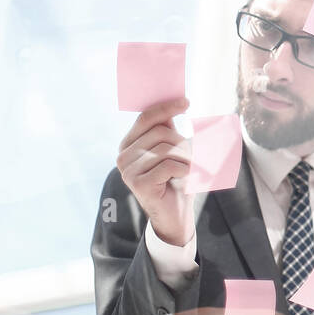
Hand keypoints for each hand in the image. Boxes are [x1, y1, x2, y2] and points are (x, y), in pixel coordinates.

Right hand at [116, 97, 194, 246]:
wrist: (175, 213)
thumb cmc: (175, 179)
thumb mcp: (172, 150)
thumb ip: (168, 128)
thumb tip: (177, 101)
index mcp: (129, 144)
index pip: (145, 118)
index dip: (165, 108)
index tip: (186, 102)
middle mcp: (123, 156)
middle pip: (160, 132)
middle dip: (182, 142)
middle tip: (191, 157)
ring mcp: (127, 170)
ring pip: (166, 149)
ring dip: (186, 158)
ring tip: (187, 170)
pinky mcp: (138, 183)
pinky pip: (169, 166)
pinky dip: (184, 170)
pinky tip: (184, 178)